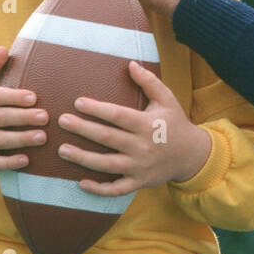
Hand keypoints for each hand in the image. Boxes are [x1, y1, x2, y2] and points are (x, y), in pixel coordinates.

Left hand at [57, 61, 211, 195]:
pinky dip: (99, 189)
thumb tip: (130, 64)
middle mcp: (143, 146)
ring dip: (83, 158)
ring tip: (62, 150)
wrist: (192, 155)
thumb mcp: (167, 99)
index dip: (97, 109)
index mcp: (148, 124)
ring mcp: (140, 167)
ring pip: (107, 165)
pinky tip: (80, 183)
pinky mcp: (139, 182)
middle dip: (83, 129)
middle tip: (62, 121)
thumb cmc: (174, 123)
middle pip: (108, 138)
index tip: (78, 102)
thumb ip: (149, 82)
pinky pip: (117, 189)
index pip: (118, 115)